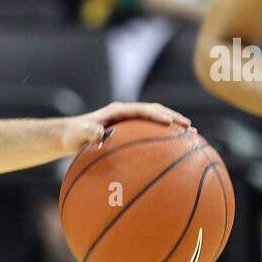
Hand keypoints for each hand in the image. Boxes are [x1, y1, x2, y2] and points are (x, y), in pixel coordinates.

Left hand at [60, 101, 191, 156]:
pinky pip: (150, 133)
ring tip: (191, 136)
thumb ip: (87, 132)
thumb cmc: (73, 135)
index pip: (142, 110)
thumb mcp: (78, 134)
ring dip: (173, 127)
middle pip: (155, 112)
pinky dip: (163, 138)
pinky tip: (174, 151)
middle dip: (173, 119)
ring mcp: (130, 122)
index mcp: (117, 111)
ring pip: (156, 121)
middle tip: (190, 128)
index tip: (171, 123)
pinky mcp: (130, 131)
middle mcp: (126, 113)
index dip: (157, 115)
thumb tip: (99, 133)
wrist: (69, 135)